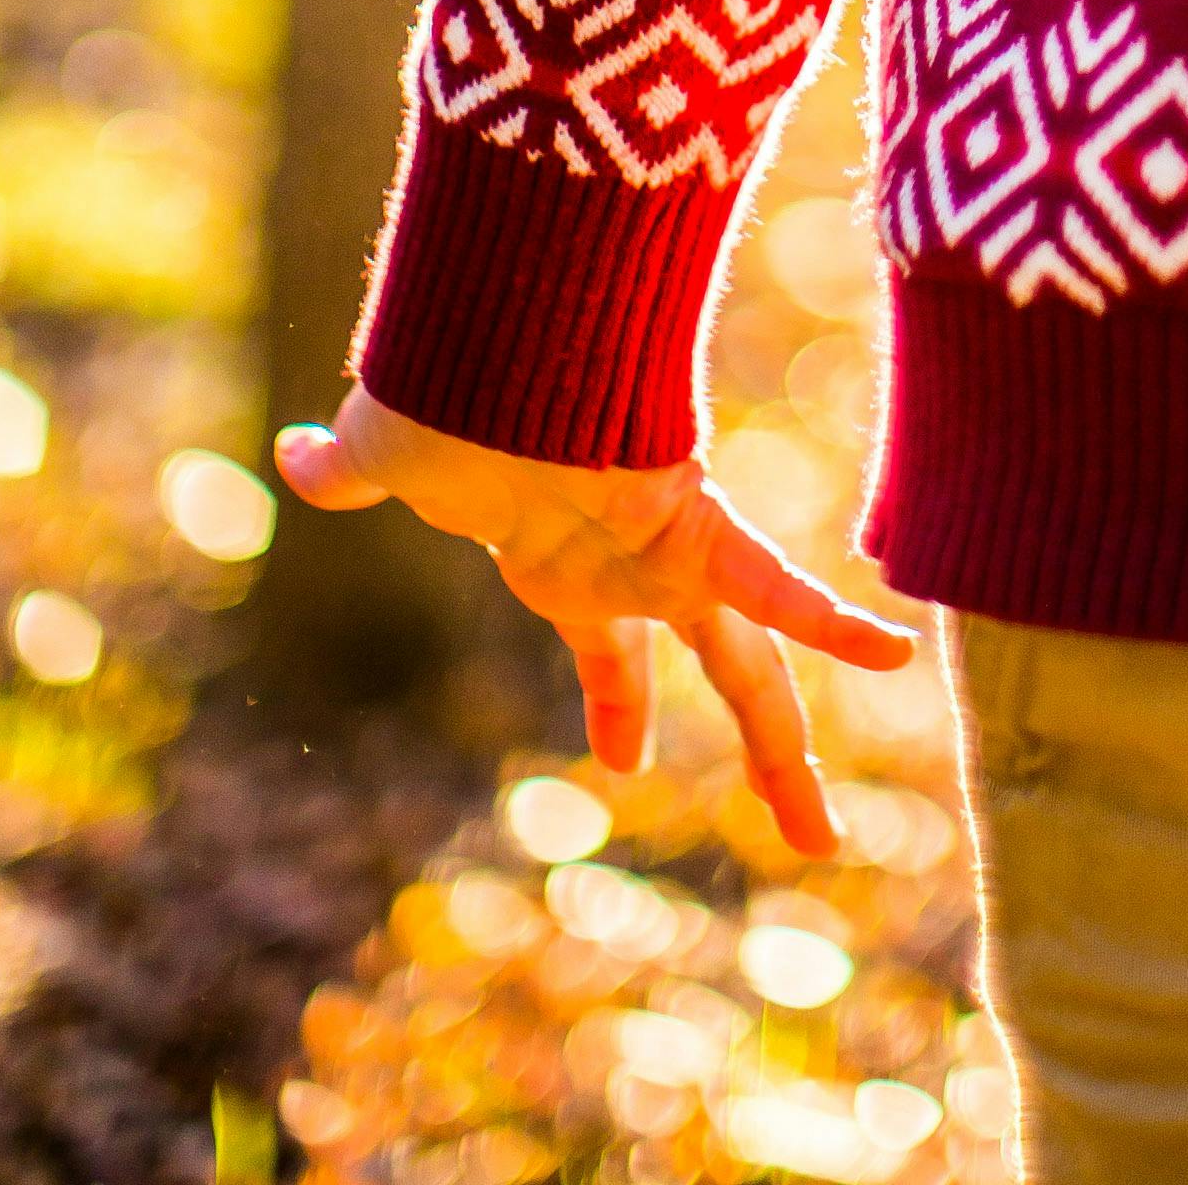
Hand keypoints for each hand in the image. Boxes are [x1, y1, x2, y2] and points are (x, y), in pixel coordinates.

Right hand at [276, 385, 914, 855]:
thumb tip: (292, 453)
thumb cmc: (438, 391)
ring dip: (786, 757)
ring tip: (825, 841)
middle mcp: (633, 567)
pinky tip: (895, 651)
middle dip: (763, 755)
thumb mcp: (392, 451)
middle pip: (720, 676)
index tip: (620, 758)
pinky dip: (833, 618)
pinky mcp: (688, 525)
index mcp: (570, 565)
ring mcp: (666, 554)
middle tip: (804, 833)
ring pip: (751, 669)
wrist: (471, 346)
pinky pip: (773, 585)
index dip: (619, 702)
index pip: (608, 653)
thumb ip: (355, 467)